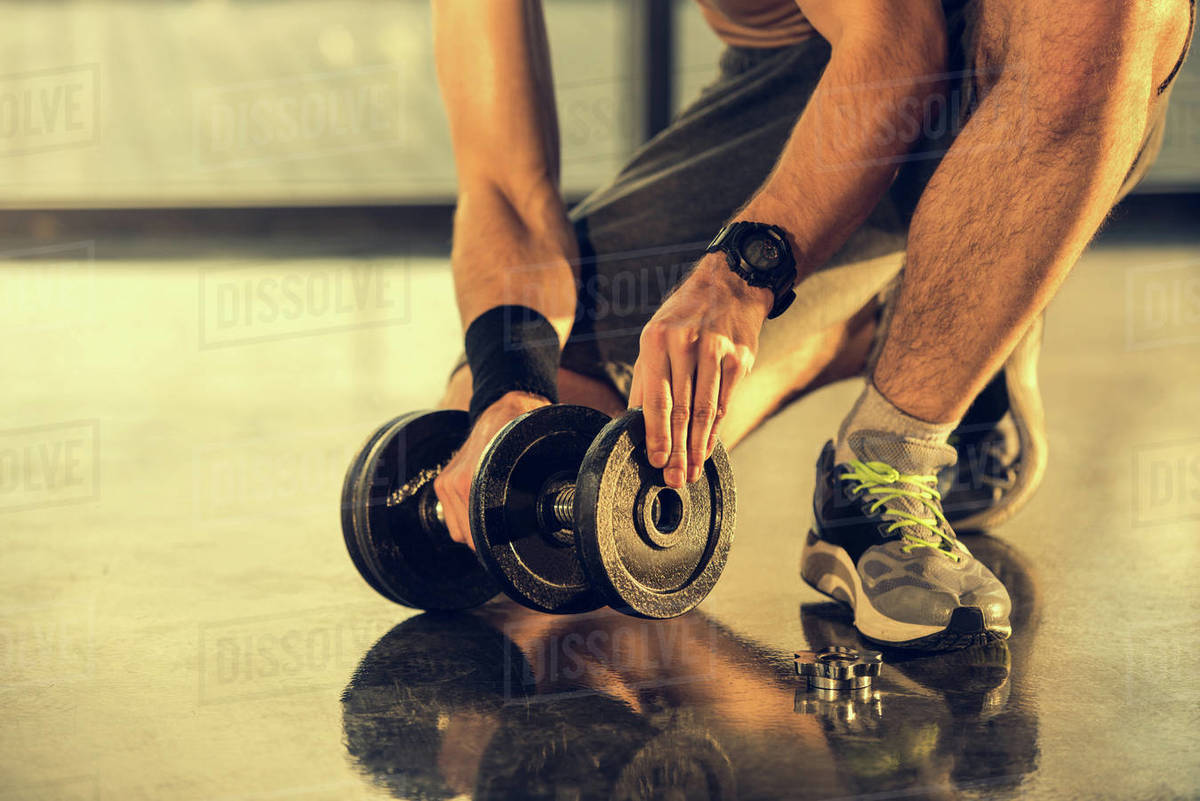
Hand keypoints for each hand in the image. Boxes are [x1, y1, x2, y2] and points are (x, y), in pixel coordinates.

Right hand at [433, 391, 551, 548]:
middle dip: (487, 539)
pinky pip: (452, 520)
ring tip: (496, 519)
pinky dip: (466, 521)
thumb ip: (538, 484)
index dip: (498, 544)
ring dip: (475, 531)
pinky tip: (484, 510)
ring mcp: (446, 484)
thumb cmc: (520, 434)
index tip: (512, 545)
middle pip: (469, 537)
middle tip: (508, 532)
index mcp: (473, 480)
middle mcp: (456, 483)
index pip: (479, 533)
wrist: (503, 409)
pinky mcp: (442, 483)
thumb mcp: (534, 459)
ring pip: (459, 532)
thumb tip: (554, 508)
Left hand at [629, 254, 771, 487]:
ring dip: (697, 447)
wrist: (730, 284)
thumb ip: (644, 380)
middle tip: (673, 478)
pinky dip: (715, 430)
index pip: (655, 398)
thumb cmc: (685, 318)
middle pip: (680, 410)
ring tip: (690, 471)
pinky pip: (725, 403)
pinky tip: (707, 448)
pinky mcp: (739, 358)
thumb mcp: (655, 338)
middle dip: (676, 450)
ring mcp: (715, 350)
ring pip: (705, 411)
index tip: (654, 461)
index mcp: (656, 340)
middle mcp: (685, 344)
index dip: (655, 435)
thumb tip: (628, 422)